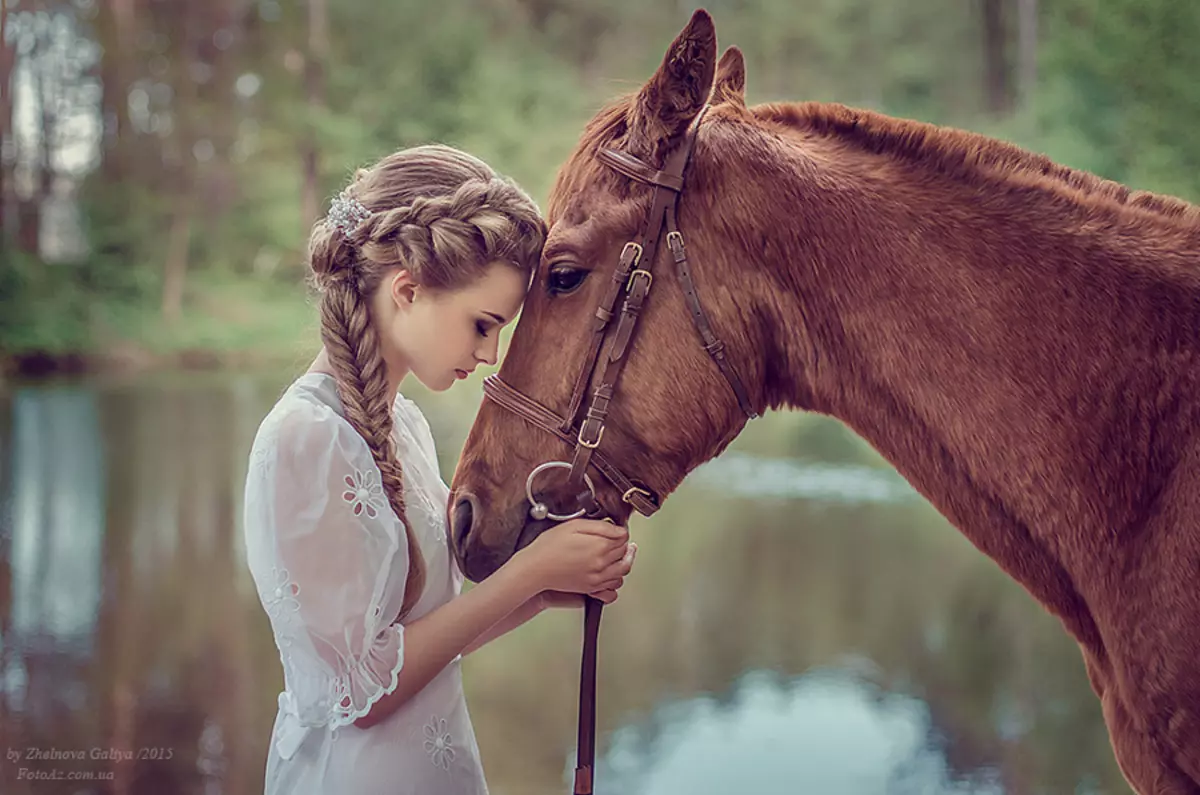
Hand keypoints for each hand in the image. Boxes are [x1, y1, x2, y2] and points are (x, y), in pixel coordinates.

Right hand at [514, 518, 633, 596]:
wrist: (535, 568)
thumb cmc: (549, 547)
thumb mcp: (574, 525)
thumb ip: (600, 526)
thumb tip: (618, 530)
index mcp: (600, 546)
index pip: (624, 538)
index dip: (621, 532)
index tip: (617, 531)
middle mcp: (601, 564)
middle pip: (625, 554)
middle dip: (624, 546)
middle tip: (620, 542)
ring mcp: (597, 578)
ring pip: (623, 572)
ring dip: (624, 563)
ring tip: (620, 557)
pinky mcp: (590, 588)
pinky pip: (612, 591)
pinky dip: (615, 584)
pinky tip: (611, 575)